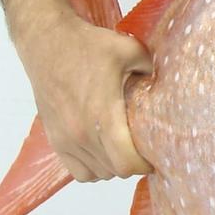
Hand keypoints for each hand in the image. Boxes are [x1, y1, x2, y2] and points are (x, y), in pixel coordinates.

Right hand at [16, 15, 153, 181]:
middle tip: (143, 149)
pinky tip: (102, 151)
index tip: (154, 155)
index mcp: (102, 114)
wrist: (46, 40)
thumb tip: (168, 85)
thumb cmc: (87, 45)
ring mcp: (65, 138)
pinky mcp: (54, 138)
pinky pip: (77, 171)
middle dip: (133, 163)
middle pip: (115, 171)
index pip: (126, 162)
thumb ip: (152, 70)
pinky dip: (92, 167)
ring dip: (113, 165)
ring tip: (123, 148)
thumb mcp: (130, 51)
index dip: (144, 164)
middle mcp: (81, 132)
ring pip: (97, 173)